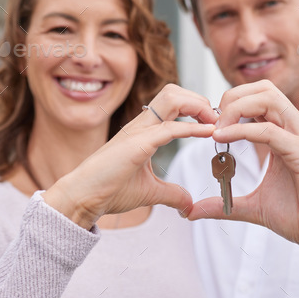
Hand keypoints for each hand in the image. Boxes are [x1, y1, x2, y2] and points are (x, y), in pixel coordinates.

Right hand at [44, 84, 217, 229]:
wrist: (82, 198)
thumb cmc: (109, 190)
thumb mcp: (150, 192)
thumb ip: (172, 194)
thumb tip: (189, 205)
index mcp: (144, 130)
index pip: (173, 103)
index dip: (195, 107)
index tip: (213, 122)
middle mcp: (141, 124)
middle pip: (173, 91)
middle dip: (199, 100)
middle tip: (215, 119)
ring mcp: (138, 130)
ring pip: (171, 97)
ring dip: (196, 106)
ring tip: (212, 123)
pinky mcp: (136, 144)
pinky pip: (169, 128)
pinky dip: (191, 127)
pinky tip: (208, 132)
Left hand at [187, 80, 298, 280]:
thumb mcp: (255, 207)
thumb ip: (226, 205)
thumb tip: (193, 211)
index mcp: (287, 134)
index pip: (260, 98)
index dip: (232, 104)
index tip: (211, 126)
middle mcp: (297, 129)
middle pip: (263, 89)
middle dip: (232, 97)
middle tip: (212, 123)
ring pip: (268, 99)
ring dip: (236, 108)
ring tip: (216, 129)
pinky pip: (270, 130)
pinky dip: (242, 130)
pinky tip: (222, 139)